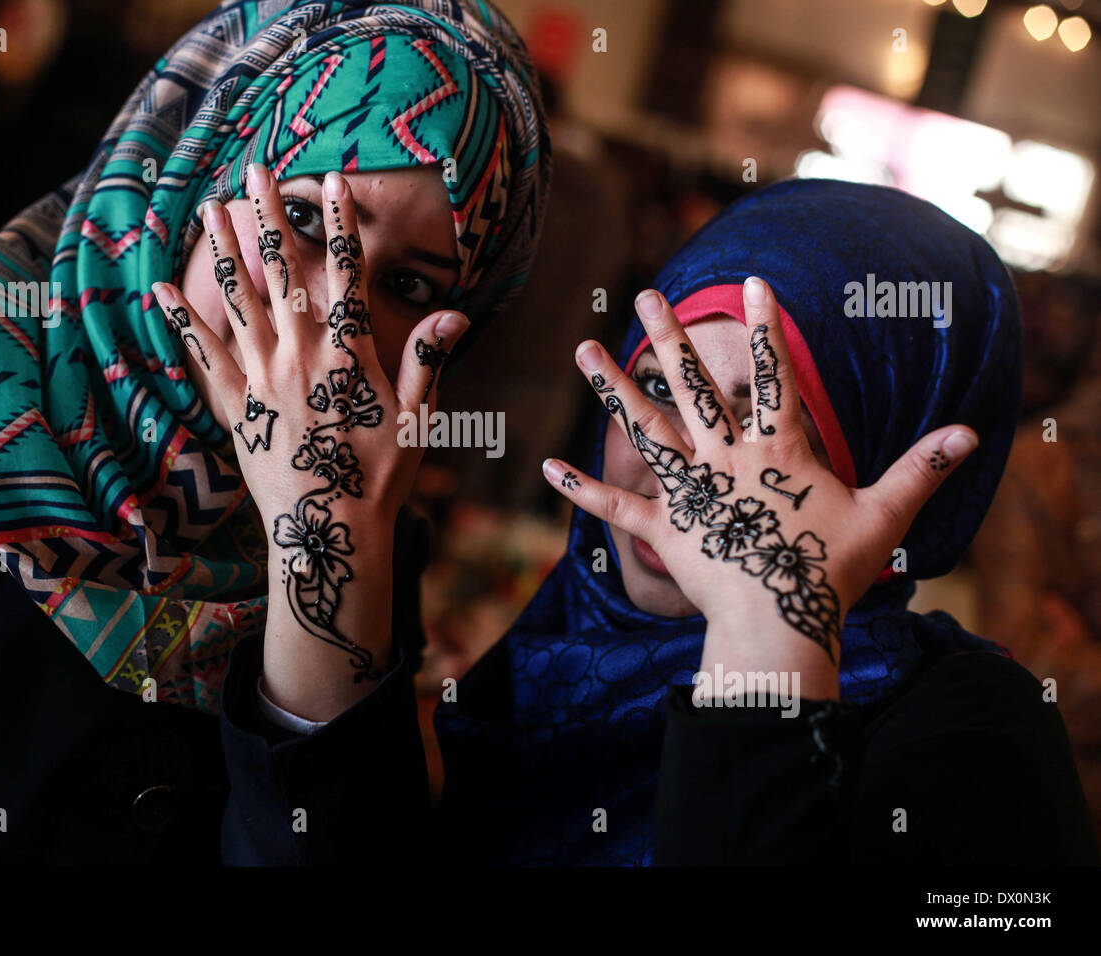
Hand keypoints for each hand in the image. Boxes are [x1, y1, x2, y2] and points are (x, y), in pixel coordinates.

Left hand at [151, 166, 468, 717]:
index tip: (334, 182)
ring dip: (224, 250)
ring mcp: (262, 379)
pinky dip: (182, 321)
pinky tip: (163, 288)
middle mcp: (301, 356)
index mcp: (349, 356)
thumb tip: (454, 315)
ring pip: (239, 301)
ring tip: (211, 207)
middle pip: (282, 273)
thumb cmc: (379, 479)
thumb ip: (428, 362)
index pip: (346, 276)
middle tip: (256, 171)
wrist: (328, 534)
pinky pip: (203, 355)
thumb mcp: (418, 421)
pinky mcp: (234, 406)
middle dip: (269, 216)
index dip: (341, 226)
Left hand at [542, 277, 977, 694]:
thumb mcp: (884, 515)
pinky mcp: (662, 532)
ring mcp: (688, 494)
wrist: (782, 627)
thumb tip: (971, 432)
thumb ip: (921, 469)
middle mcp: (724, 460)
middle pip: (693, 388)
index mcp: (776, 451)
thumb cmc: (832, 573)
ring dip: (612, 388)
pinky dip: (581, 488)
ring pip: (643, 430)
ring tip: (582, 348)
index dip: (769, 329)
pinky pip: (614, 508)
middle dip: (670, 337)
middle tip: (646, 294)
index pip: (774, 377)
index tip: (755, 283)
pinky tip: (545, 467)